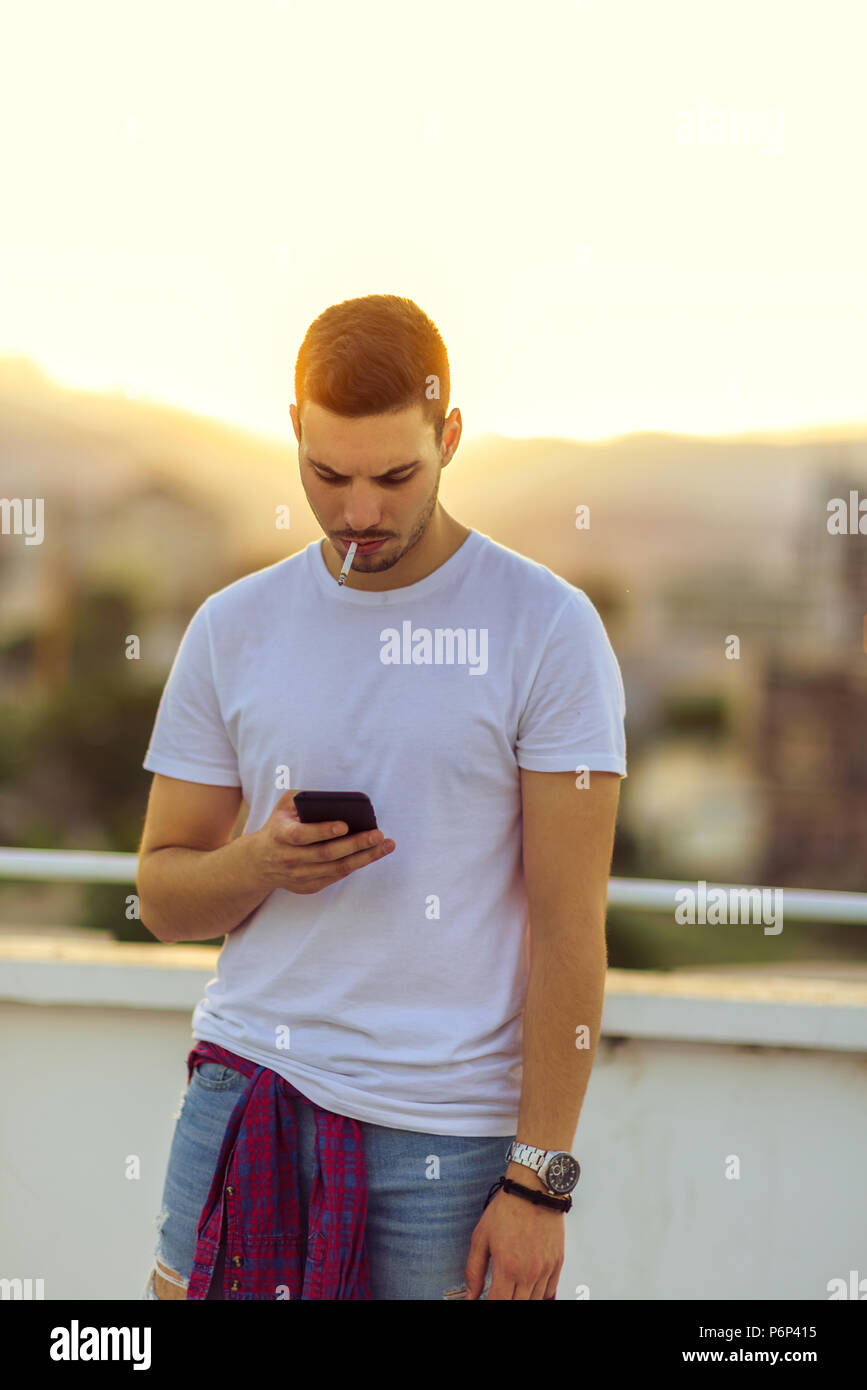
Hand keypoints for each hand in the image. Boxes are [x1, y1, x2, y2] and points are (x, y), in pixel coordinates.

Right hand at [250, 789, 394, 894]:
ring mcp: (300, 876)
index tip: (345, 825)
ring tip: (386, 845)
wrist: (260, 862)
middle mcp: (290, 858)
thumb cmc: (279, 826)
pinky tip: (373, 854)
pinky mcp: (309, 886)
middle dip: (356, 844)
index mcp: (281, 835)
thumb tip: (334, 800)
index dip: (324, 831)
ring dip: (365, 857)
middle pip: (327, 854)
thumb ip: (303, 798)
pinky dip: (356, 865)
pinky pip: (337, 876)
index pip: (303, 835)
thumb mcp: (283, 806)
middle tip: (378, 834)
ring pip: (337, 868)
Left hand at [464, 1185, 564, 1299]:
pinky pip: (550, 1291)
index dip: (489, 1307)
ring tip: (513, 1289)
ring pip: (535, 1301)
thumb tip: (470, 1296)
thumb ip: (473, 1270)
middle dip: (506, 1302)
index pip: (498, 1304)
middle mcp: (528, 1272)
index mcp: (507, 1267)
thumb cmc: (506, 1210)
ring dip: (522, 1299)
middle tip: (500, 1292)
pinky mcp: (557, 1262)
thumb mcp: (481, 1237)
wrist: (533, 1190)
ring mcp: (545, 1269)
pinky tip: (529, 1287)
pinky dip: (540, 1294)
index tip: (485, 1301)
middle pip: (517, 1305)